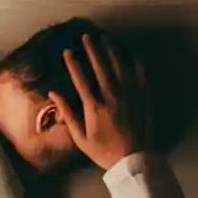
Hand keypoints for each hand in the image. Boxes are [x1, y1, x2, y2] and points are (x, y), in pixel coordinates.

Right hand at [48, 34, 151, 169]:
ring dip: (110, 50)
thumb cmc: (105, 151)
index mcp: (94, 107)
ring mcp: (129, 94)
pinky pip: (139, 72)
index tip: (68, 51)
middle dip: (92, 49)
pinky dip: (133, 60)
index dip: (73, 63)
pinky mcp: (143, 96)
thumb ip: (67, 114)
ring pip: (119, 65)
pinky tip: (128, 51)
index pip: (80, 78)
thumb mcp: (80, 138)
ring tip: (104, 38)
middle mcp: (112, 96)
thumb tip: (53, 93)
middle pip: (100, 66)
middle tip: (86, 36)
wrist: (135, 160)